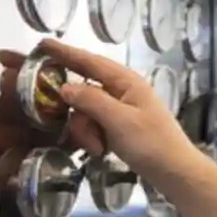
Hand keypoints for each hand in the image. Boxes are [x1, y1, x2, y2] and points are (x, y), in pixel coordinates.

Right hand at [25, 38, 197, 184]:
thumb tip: (64, 87)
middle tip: (69, 125)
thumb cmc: (151, 144)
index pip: (90, 61)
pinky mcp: (119, 127)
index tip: (42, 44)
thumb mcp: (119, 121)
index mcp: (126, 82)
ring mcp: (120, 110)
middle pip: (84, 91)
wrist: (175, 173)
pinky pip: (94, 126)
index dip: (65, 53)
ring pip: (86, 112)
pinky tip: (100, 151)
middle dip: (76, 112)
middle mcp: (122, 91)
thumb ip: (91, 101)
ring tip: (98, 148)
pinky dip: (93, 139)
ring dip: (86, 132)